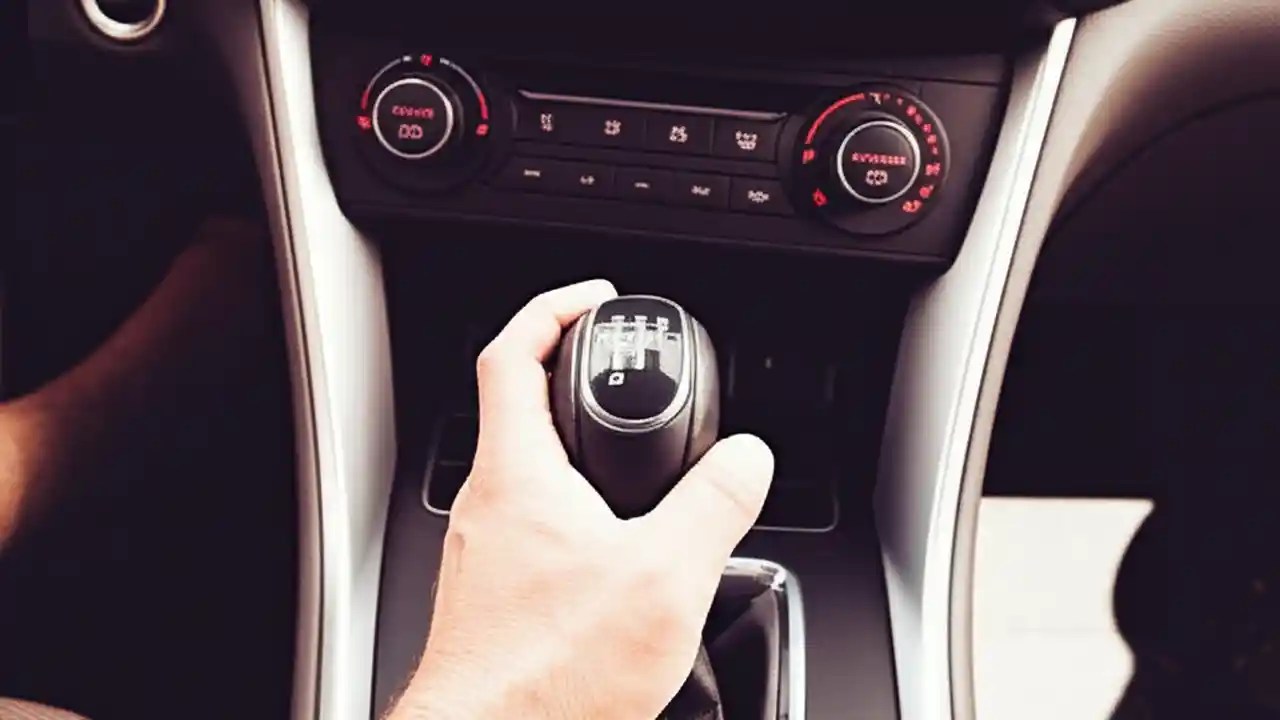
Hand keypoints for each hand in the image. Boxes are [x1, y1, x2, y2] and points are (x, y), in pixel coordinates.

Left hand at [389, 279, 773, 719]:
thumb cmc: (547, 678)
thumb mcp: (663, 582)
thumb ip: (712, 507)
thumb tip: (746, 459)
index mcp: (517, 476)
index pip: (512, 353)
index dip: (553, 310)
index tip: (593, 300)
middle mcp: (486, 505)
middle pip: (514, 405)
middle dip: (567, 375)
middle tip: (612, 366)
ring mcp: (481, 551)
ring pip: (521, 469)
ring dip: (567, 445)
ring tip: (621, 453)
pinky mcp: (489, 594)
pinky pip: (525, 524)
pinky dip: (565, 507)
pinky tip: (605, 549)